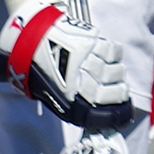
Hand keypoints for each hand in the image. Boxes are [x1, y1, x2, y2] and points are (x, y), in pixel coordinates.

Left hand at [0, 0, 131, 129]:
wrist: (32, 40)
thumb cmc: (42, 69)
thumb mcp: (54, 97)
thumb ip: (76, 106)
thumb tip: (99, 112)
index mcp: (71, 99)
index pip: (106, 112)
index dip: (117, 111)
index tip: (121, 108)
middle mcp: (83, 81)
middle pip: (117, 92)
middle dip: (118, 91)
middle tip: (113, 87)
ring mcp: (90, 60)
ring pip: (118, 71)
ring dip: (115, 72)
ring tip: (103, 68)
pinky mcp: (93, 41)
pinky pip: (115, 52)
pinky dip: (113, 55)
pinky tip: (104, 55)